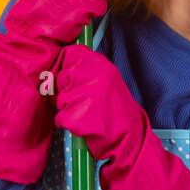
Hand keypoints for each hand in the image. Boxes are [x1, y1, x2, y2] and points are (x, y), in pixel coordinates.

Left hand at [53, 43, 148, 166]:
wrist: (129, 135)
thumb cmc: (116, 108)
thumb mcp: (109, 78)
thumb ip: (89, 69)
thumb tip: (65, 65)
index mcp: (100, 64)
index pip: (70, 54)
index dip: (69, 68)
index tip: (75, 78)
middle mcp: (91, 76)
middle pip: (62, 77)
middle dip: (67, 90)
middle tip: (85, 100)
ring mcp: (82, 96)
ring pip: (59, 99)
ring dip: (68, 108)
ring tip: (88, 113)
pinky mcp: (74, 117)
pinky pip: (60, 118)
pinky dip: (67, 123)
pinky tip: (83, 124)